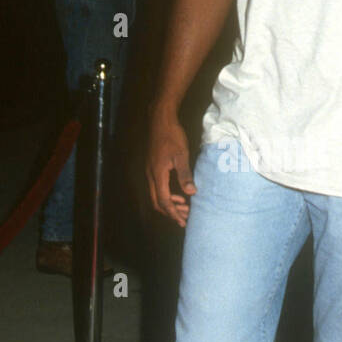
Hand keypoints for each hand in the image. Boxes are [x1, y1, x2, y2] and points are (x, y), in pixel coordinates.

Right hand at [145, 109, 196, 226]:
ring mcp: (150, 171)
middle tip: (184, 218)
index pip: (164, 201)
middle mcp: (150, 175)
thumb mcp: (181, 155)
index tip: (183, 221)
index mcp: (157, 175)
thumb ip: (185, 175)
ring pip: (156, 195)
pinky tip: (179, 193)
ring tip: (184, 207)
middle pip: (157, 202)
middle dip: (171, 212)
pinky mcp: (152, 167)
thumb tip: (191, 192)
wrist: (160, 120)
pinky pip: (157, 187)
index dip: (173, 213)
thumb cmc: (172, 135)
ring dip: (169, 204)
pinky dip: (167, 195)